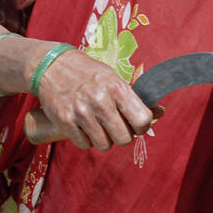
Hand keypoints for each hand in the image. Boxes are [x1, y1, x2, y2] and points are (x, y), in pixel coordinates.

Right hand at [31, 48, 163, 150]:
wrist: (51, 66)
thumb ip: (134, 98)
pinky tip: (84, 127)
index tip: (136, 123)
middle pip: (124, 139)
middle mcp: (100, 101)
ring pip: (105, 145)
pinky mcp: (65, 122)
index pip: (142, 120)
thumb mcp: (113, 79)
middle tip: (116, 126)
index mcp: (116, 88)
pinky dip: (86, 140)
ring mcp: (82, 113)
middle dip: (123, 136)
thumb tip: (161, 112)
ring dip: (104, 139)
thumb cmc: (88, 73)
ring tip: (99, 125)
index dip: (142, 126)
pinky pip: (85, 145)